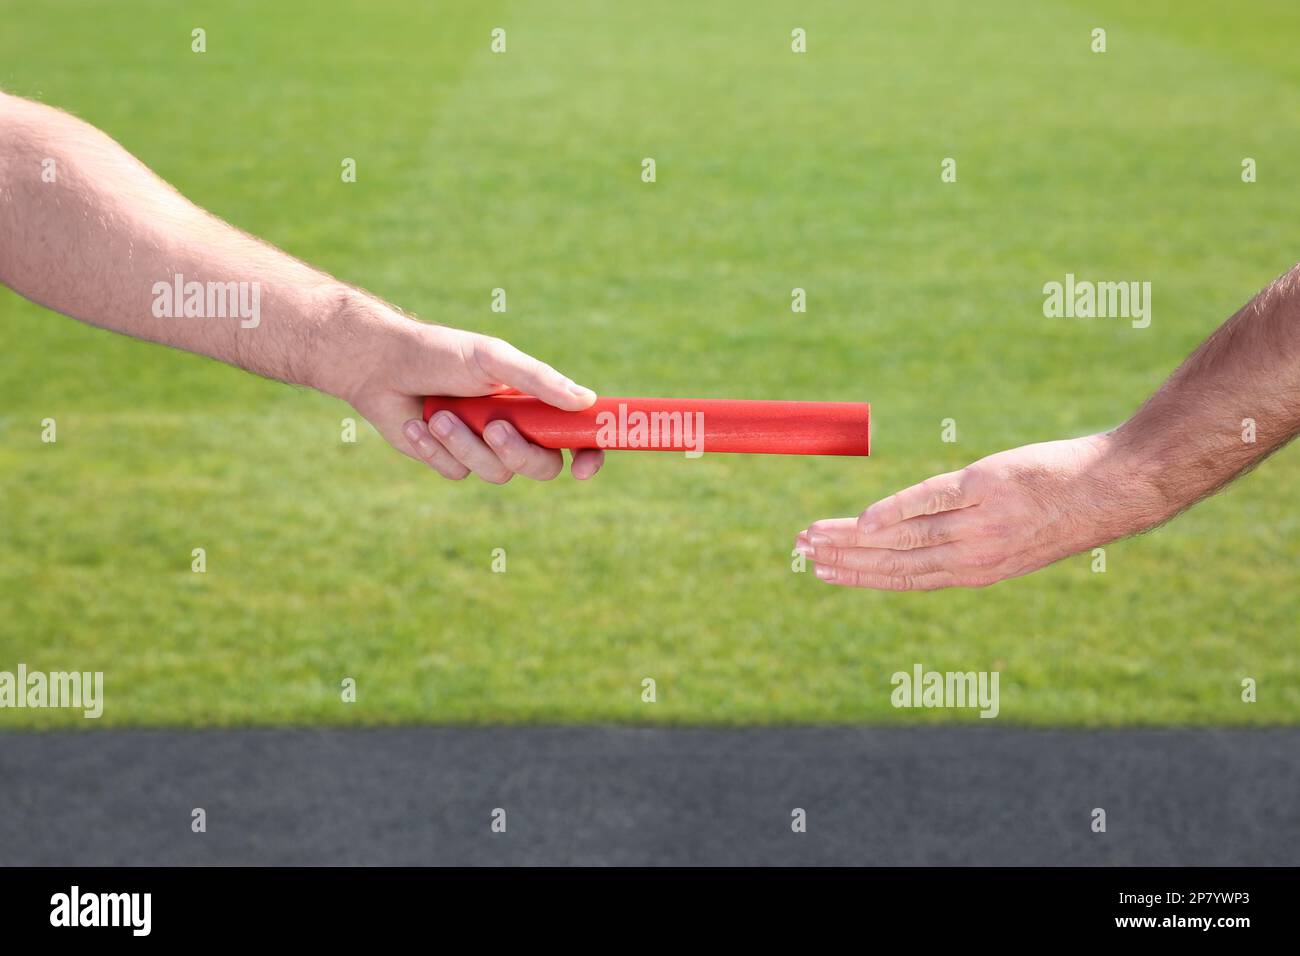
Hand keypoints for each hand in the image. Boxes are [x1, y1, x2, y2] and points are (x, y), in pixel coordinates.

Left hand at [327, 295, 603, 482]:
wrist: (379, 365)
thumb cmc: (440, 353)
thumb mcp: (492, 359)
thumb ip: (539, 380)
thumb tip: (586, 401)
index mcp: (532, 401)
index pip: (574, 434)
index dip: (588, 454)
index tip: (584, 468)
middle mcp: (514, 427)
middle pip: (542, 466)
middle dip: (518, 452)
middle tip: (494, 428)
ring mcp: (482, 447)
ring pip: (497, 473)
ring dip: (465, 445)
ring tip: (438, 414)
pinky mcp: (450, 460)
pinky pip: (458, 473)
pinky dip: (436, 449)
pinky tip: (417, 424)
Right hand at [796, 434, 1139, 589]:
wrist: (1113, 489)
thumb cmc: (1063, 507)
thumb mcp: (1016, 536)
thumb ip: (968, 537)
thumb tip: (923, 534)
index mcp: (978, 570)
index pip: (906, 578)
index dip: (861, 577)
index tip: (824, 571)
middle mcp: (973, 555)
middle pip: (894, 561)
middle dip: (844, 558)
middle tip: (802, 552)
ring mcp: (978, 523)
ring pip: (902, 537)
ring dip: (852, 537)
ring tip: (813, 533)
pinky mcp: (985, 486)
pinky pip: (930, 501)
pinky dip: (894, 512)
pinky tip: (863, 519)